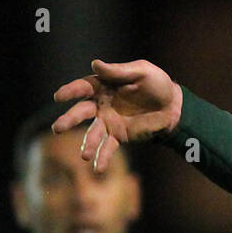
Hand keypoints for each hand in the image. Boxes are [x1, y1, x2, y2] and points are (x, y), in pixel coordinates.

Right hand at [52, 59, 183, 172]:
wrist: (173, 106)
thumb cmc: (157, 84)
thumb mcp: (141, 72)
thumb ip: (119, 71)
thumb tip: (94, 64)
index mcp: (103, 86)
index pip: (83, 87)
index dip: (71, 91)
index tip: (59, 97)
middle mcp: (100, 105)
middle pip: (81, 112)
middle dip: (69, 120)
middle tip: (58, 128)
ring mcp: (108, 122)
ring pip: (93, 133)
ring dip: (88, 144)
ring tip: (84, 156)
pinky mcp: (119, 136)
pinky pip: (108, 147)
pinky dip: (102, 158)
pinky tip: (98, 169)